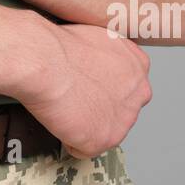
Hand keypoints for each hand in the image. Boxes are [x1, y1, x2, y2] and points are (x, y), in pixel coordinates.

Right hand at [20, 21, 152, 158]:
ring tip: (64, 107)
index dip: (104, 87)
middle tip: (75, 98)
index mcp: (138, 65)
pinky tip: (59, 121)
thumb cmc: (60, 45)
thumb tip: (95, 63)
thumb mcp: (95, 37)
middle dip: (100, 107)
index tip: (89, 86)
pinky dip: (69, 139)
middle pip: (121, 109)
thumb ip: (107, 55)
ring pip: (104, 130)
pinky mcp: (104, 140)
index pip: (128, 85)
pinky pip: (83, 148)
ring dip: (85, 124)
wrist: (46, 62)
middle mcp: (138, 92)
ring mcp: (124, 119)